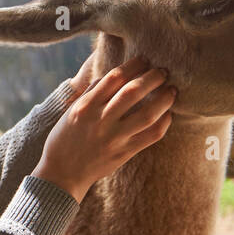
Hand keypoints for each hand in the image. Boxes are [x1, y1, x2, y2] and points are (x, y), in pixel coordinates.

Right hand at [33, 57, 175, 202]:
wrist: (61, 174)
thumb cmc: (65, 140)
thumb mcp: (72, 112)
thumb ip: (91, 93)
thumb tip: (113, 75)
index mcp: (86, 106)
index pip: (114, 78)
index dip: (133, 65)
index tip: (144, 60)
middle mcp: (100, 120)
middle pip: (133, 91)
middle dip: (153, 77)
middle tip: (163, 72)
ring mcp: (113, 138)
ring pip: (147, 114)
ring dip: (163, 99)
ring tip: (171, 91)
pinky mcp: (123, 153)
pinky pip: (150, 136)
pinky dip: (163, 123)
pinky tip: (168, 115)